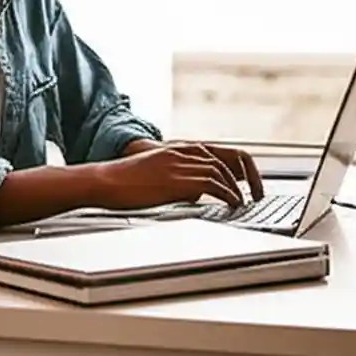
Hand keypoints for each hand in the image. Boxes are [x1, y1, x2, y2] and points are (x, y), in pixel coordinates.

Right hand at [93, 144, 259, 209]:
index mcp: (176, 150)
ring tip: (243, 202)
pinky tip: (232, 204)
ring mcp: (180, 165)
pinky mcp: (178, 181)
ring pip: (221, 173)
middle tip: (252, 193)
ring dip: (236, 188)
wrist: (104, 181)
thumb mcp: (155, 176)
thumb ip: (177, 180)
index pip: (215, 154)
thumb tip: (195, 195)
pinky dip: (227, 194)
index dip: (233, 167)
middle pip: (224, 161)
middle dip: (242, 178)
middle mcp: (181, 154)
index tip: (243, 180)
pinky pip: (213, 185)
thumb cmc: (122, 183)